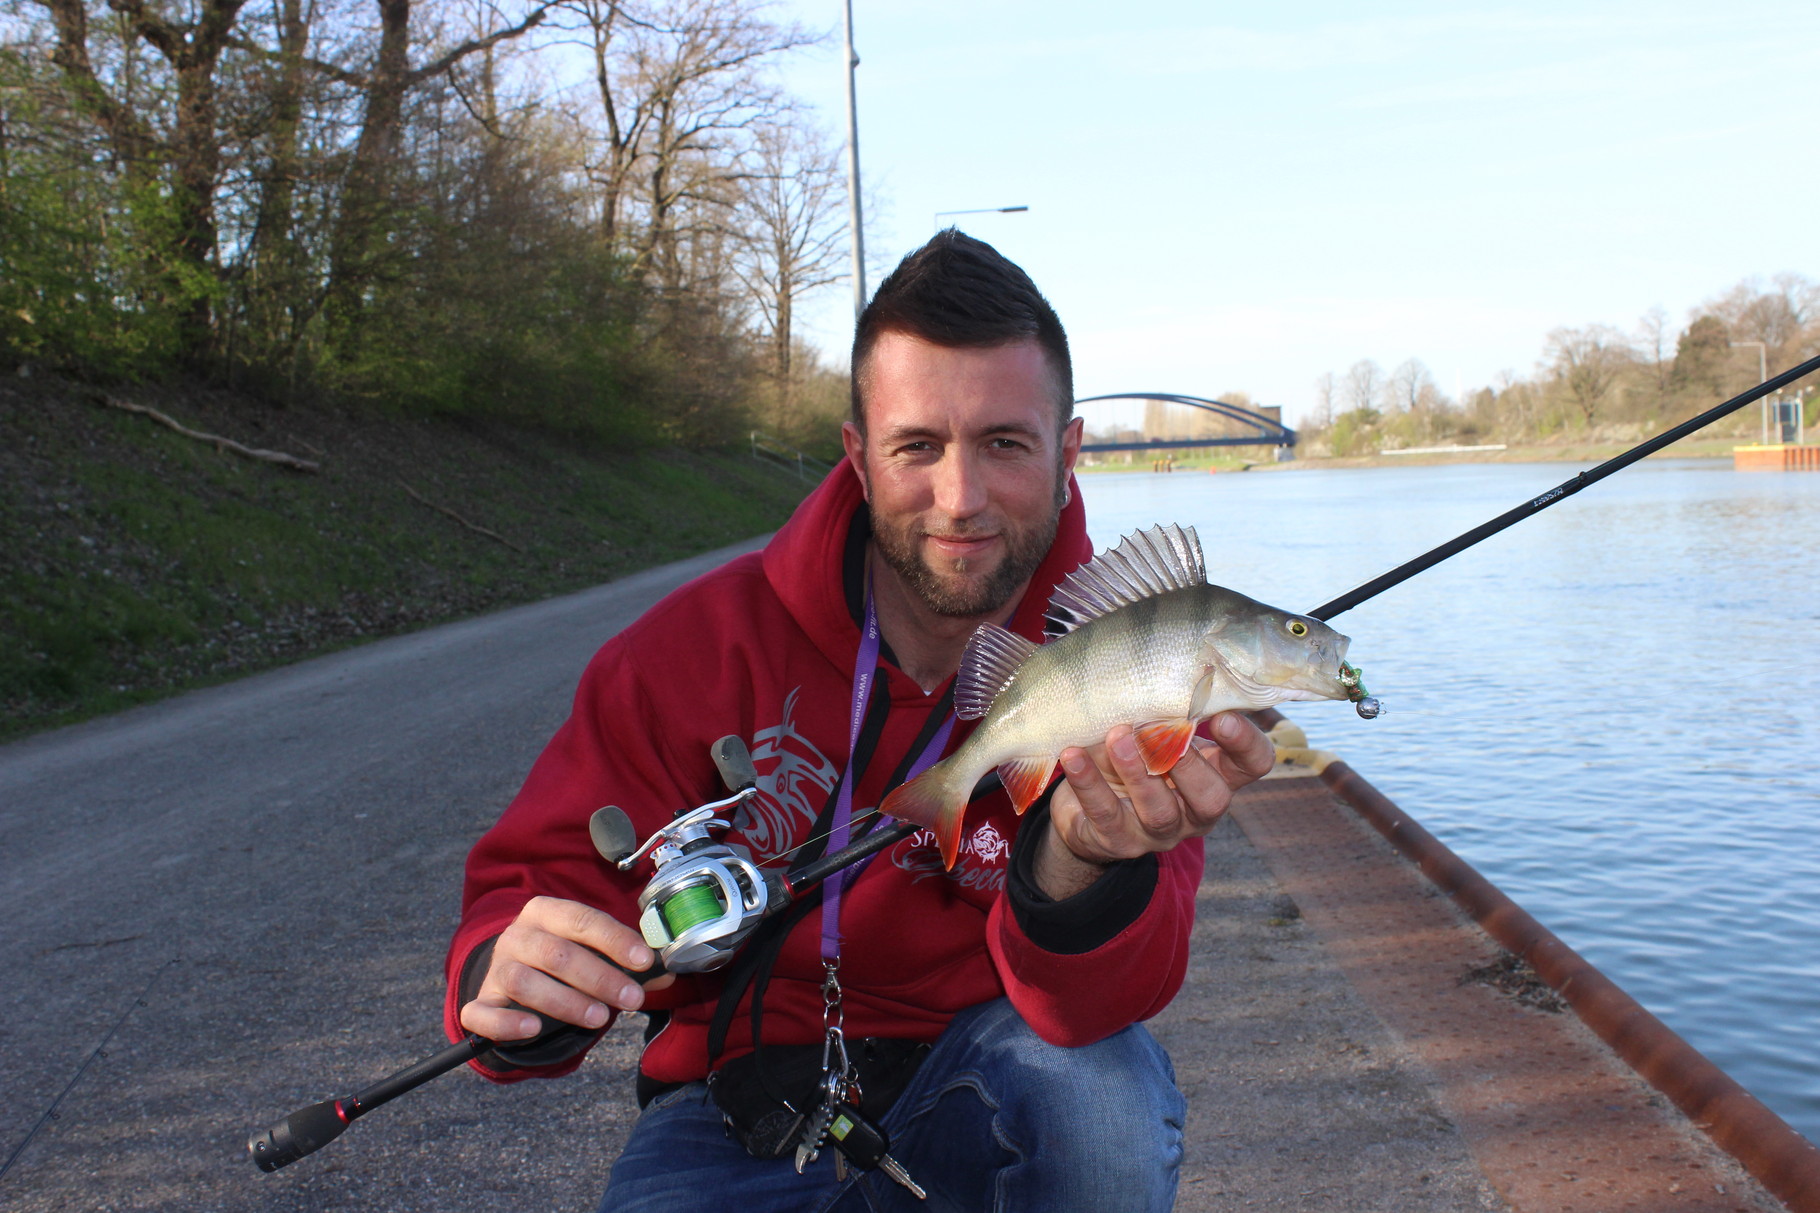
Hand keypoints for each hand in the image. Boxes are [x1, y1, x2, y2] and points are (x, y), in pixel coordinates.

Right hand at [459, 896, 675, 1040]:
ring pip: (524, 981)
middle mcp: (517, 935)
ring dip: (565, 1001)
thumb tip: (666, 973)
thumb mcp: (593, 952)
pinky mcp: (480, 1002)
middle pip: (557, 953)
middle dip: (599, 977)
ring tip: (599, 1018)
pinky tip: (533, 1029)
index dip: (615, 940)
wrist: (510, 974)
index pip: (583, 920)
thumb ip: (627, 963)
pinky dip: (506, 1023)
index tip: (644, 961)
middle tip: (632, 1000)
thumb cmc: (562, 960)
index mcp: (546, 912)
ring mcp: (496, 969)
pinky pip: (482, 1013)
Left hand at [1040, 712, 1275, 896]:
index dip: (1246, 743)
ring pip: (1158, 810)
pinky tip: (1073, 755)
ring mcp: (1158, 833)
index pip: (1253, 764)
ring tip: (1116, 736)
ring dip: (1138, 771)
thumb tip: (1148, 674)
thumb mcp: (1148, 735)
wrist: (1083, 812)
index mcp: (1215, 777)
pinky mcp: (1118, 842)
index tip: (1224, 716)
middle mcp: (1194, 811)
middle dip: (1189, 763)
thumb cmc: (1128, 760)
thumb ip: (1158, 713)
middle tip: (1168, 729)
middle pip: (1212, 798)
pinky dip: (1088, 782)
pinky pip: (1105, 814)